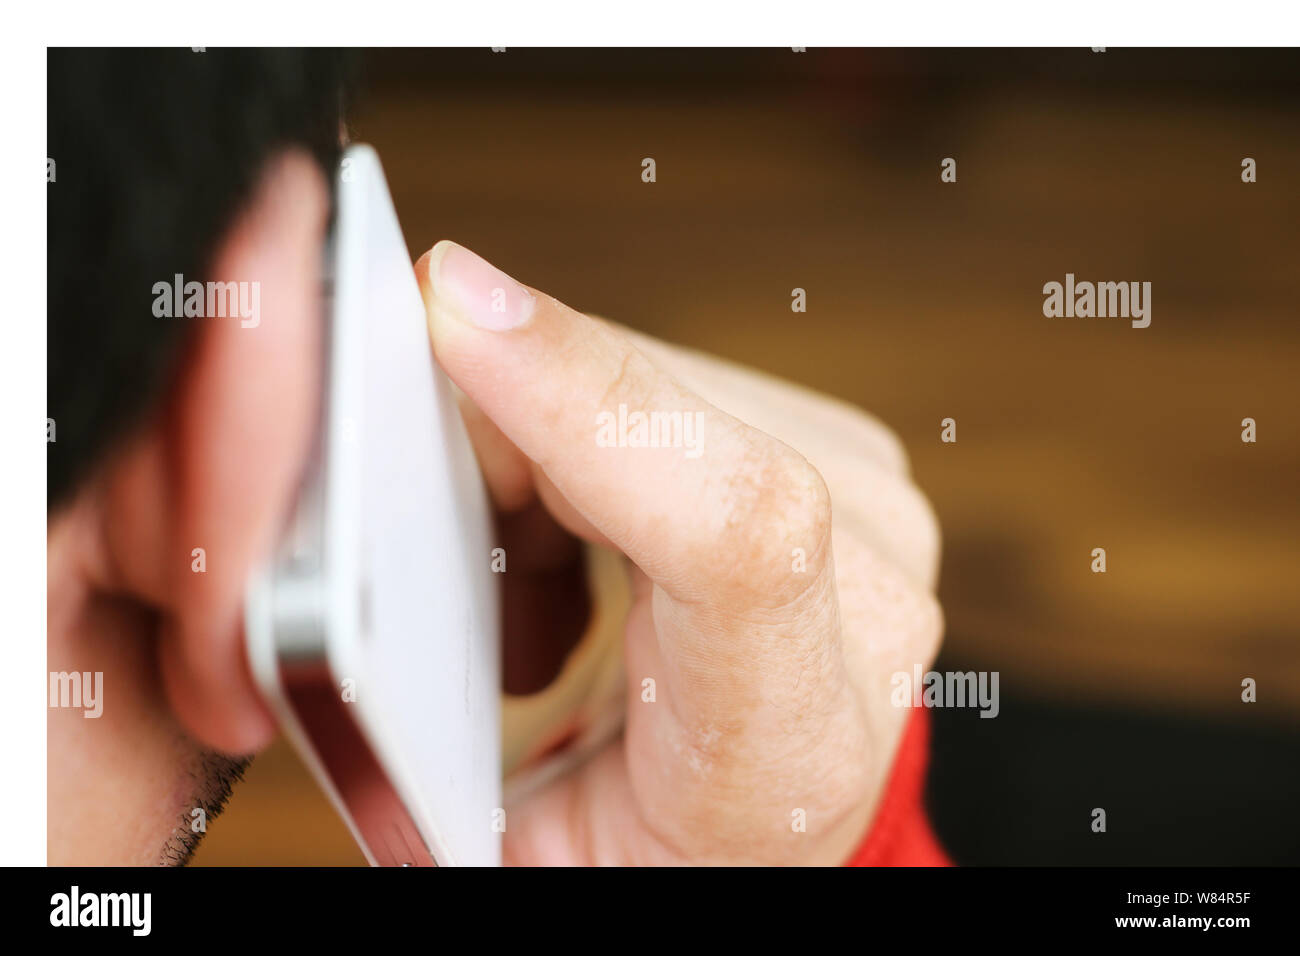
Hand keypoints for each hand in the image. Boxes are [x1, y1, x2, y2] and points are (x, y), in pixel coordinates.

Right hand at [416, 240, 942, 864]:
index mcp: (791, 739)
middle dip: (508, 421)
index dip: (582, 400)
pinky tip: (584, 525)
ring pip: (662, 375)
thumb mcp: (538, 839)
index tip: (450, 310)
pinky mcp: (850, 456)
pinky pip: (685, 379)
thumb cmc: (662, 850)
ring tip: (536, 570)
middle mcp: (870, 608)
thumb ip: (448, 733)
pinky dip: (593, 423)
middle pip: (667, 417)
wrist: (776, 836)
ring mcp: (876, 514)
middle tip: (434, 506)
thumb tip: (359, 552)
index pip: (731, 530)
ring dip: (549, 429)